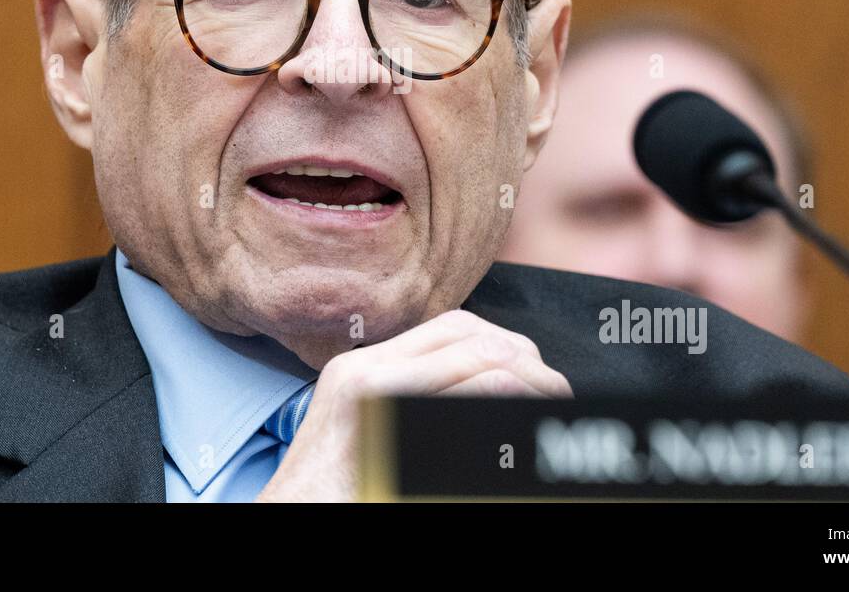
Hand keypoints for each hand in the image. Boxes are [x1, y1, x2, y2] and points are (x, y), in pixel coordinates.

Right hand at [255, 308, 572, 501]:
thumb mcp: (380, 444)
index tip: (537, 374)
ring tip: (551, 398)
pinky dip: (494, 387)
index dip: (503, 344)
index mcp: (364, 371)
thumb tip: (497, 396)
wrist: (290, 518)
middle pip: (465, 331)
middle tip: (557, 390)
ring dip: (521, 372)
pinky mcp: (371, 406)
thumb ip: (425, 412)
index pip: (452, 329)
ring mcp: (365, 385)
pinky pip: (453, 382)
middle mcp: (363, 367)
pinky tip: (518, 400)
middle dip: (520, 354)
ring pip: (467, 350)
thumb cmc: (333, 502)